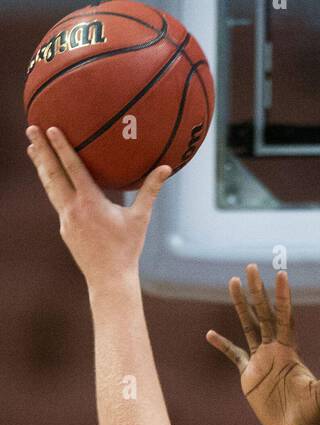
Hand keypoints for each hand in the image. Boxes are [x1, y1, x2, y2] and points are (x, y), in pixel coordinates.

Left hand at [26, 125, 168, 289]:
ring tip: (32, 149)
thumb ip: (150, 190)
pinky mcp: (65, 229)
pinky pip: (58, 202)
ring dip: (41, 166)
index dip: (61, 147)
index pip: (72, 168)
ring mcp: (66, 220)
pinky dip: (52, 186)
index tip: (50, 128)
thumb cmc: (128, 249)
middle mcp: (73, 209)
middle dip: (41, 149)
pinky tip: (51, 179)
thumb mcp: (140, 218)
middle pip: (52, 173)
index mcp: (90, 202)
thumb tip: (166, 168)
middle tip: (30, 129)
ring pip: (50, 187)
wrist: (110, 279)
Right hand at [207, 265, 319, 424]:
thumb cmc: (315, 416)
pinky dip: (223, 346)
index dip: (282, 297)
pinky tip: (210, 334)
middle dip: (257, 291)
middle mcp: (276, 351)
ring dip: (240, 306)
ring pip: (248, 327)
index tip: (280, 274)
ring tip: (232, 282)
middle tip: (250, 266)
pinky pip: (234, 356)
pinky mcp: (249, 377)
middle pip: (263, 315)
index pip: (285, 317)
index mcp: (291, 351)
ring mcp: (262, 362)